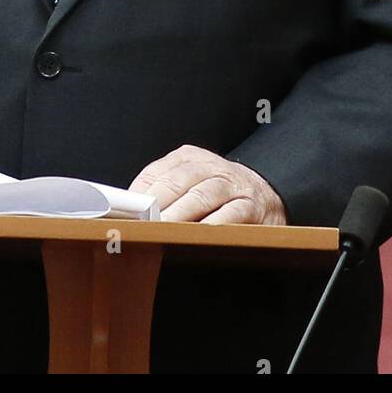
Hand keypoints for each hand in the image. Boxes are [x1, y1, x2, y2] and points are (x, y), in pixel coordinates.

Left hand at [128, 144, 287, 224]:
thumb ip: (163, 193)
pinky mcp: (251, 205)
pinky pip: (231, 213)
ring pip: (202, 195)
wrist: (265, 192)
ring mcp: (231, 184)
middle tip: (142, 222)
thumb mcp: (190, 182)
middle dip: (158, 203)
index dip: (139, 192)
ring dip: (181, 214)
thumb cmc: (217, 192)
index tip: (125, 211)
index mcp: (188, 158)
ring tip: (164, 229)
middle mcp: (209, 166)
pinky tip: (200, 235)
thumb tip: (129, 214)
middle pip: (177, 182)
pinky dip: (214, 224)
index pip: (157, 172)